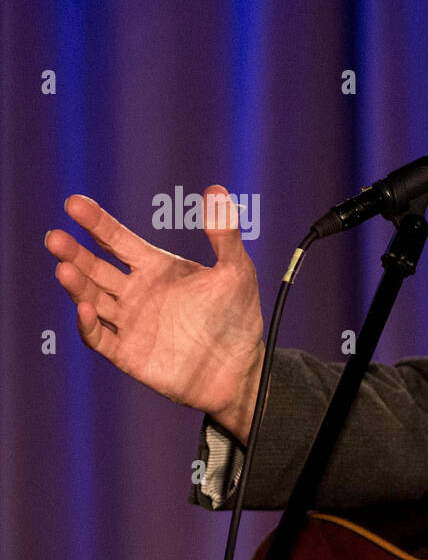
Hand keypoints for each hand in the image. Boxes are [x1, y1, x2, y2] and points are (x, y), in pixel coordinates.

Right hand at [45, 186, 264, 441]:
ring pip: (91, 298)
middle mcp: (136, 292)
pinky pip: (99, 337)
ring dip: (76, 284)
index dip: (96, 222)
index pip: (117, 240)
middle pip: (95, 267)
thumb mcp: (237, 272)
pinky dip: (89, 324)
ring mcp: (130, 323)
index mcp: (156, 268)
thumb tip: (218, 191)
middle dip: (74, 252)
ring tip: (64, 268)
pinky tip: (85, 307)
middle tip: (56, 238)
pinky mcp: (128, 353)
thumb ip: (225, 235)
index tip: (74, 204)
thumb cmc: (237, 317)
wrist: (240, 368)